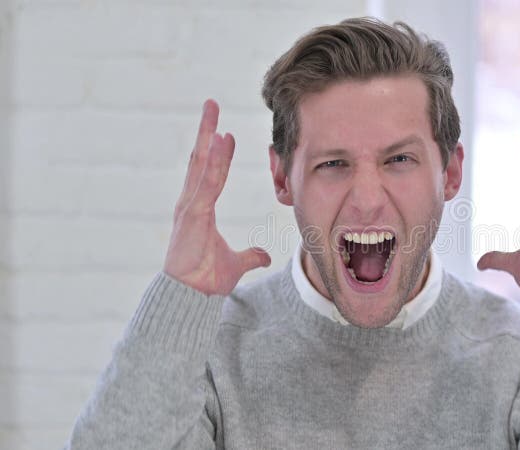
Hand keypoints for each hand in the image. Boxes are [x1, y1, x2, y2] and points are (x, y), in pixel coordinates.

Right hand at [164, 99, 269, 294]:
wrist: (190, 297)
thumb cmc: (205, 280)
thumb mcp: (236, 264)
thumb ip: (250, 256)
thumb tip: (265, 256)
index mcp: (199, 209)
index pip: (208, 173)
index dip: (216, 152)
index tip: (223, 132)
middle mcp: (191, 202)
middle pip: (199, 159)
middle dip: (205, 130)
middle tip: (211, 104)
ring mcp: (190, 207)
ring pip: (200, 164)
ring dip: (207, 135)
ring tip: (213, 111)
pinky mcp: (193, 215)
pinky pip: (206, 183)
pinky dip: (213, 161)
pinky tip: (218, 141)